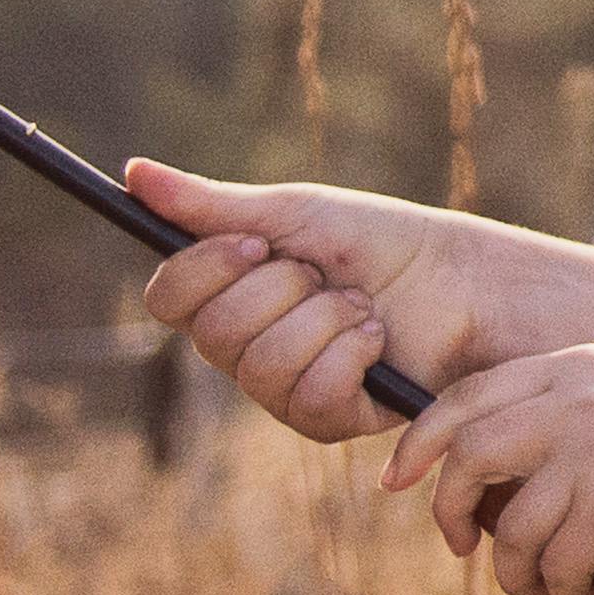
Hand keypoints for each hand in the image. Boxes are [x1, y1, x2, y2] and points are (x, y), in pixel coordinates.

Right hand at [131, 158, 508, 441]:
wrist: (461, 279)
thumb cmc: (378, 241)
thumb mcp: (293, 213)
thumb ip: (211, 205)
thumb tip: (132, 173)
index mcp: (226, 296)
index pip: (167, 299)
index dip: (205, 271)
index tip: (256, 244)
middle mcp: (244, 349)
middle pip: (214, 333)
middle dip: (280, 291)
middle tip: (323, 274)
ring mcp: (283, 390)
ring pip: (260, 368)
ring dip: (322, 321)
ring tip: (360, 304)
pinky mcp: (330, 421)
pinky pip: (309, 399)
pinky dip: (350, 355)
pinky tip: (377, 339)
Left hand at [381, 345, 593, 594]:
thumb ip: (545, 436)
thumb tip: (455, 485)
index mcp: (579, 369)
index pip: (467, 396)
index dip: (420, 441)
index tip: (394, 480)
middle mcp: (582, 399)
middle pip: (467, 456)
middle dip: (452, 512)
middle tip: (465, 547)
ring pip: (510, 530)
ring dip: (525, 576)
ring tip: (563, 588)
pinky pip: (554, 569)